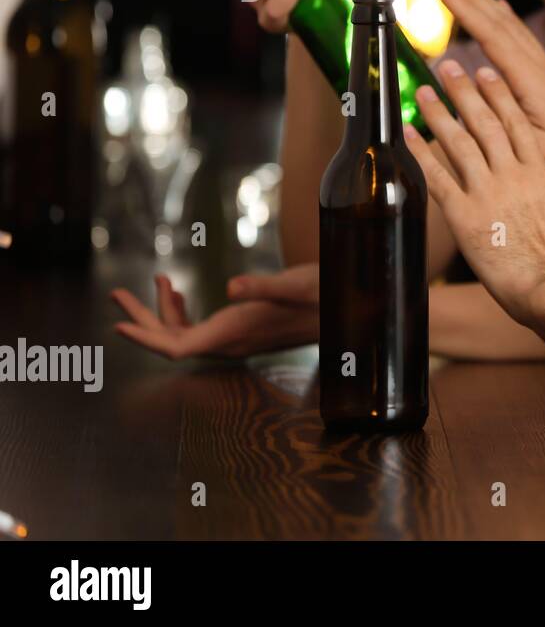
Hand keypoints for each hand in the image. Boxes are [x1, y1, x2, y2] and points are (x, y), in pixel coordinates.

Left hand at [111, 266, 319, 359]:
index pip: (178, 346)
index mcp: (236, 332)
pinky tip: (180, 292)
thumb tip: (231, 287)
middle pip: (173, 341)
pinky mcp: (241, 331)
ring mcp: (236, 338)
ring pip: (184, 334)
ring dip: (161, 312)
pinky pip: (199, 330)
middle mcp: (231, 341)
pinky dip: (182, 311)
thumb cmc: (322, 294)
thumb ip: (263, 287)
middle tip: (116, 293)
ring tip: (156, 280)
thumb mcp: (294, 284)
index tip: (118, 325)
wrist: (346, 309)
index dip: (147, 338)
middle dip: (142, 319)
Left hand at [404, 64, 544, 327]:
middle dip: (464, 92)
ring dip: (439, 113)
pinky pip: (439, 180)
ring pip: (460, 144)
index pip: (517, 124)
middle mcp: (513, 175)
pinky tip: (409, 136)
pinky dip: (422, 154)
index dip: (499, 96)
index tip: (486, 74)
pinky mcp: (467, 218)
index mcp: (542, 173)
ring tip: (422, 91)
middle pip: (485, 124)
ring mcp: (488, 194)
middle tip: (448, 67)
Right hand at [434, 0, 544, 206]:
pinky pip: (523, 40)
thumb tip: (467, 85)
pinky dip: (505, 20)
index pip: (494, 38)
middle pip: (502, 24)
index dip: (467, 12)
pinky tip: (497, 7)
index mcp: (536, 84)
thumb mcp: (528, 146)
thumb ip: (499, 117)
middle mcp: (544, 70)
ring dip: (485, 2)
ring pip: (513, 28)